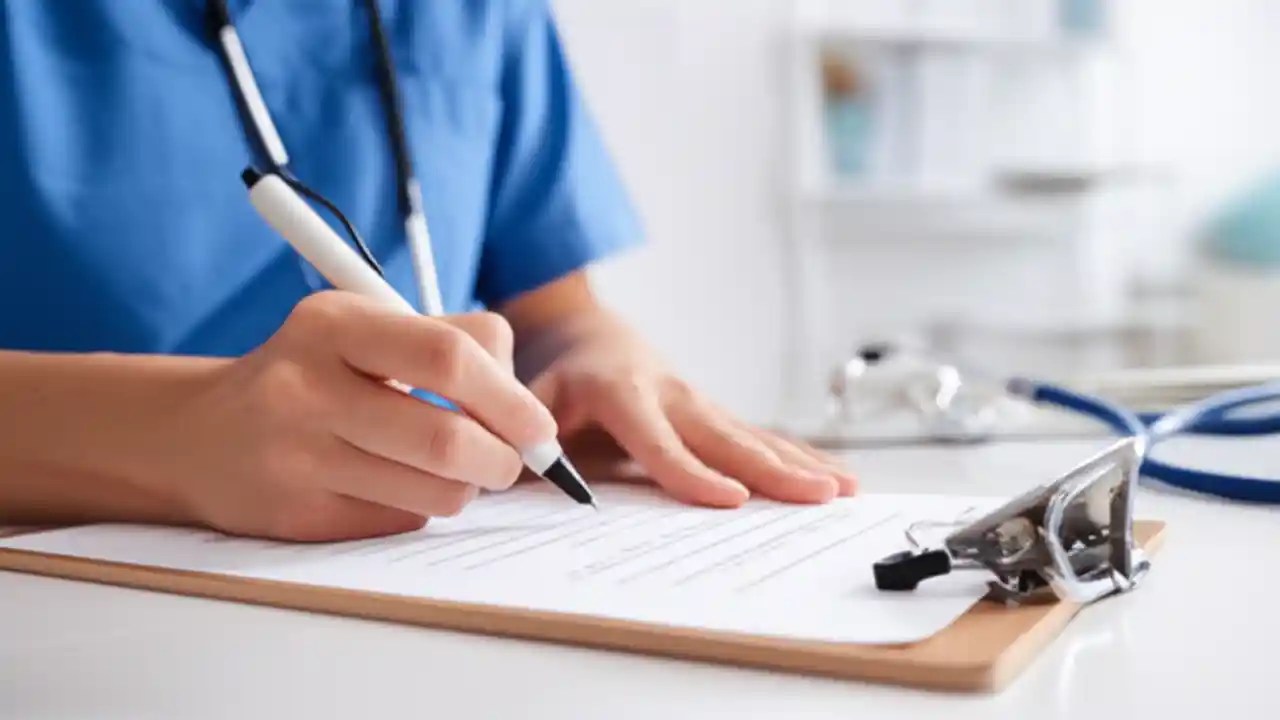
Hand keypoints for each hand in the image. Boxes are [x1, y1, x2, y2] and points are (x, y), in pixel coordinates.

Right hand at [149, 292, 555, 540]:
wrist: (198, 434)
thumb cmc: (311, 374)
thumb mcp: (364, 330)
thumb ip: (451, 344)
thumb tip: (528, 411)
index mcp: (333, 325)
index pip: (448, 356)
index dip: (510, 397)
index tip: (537, 426)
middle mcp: (306, 387)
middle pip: (447, 438)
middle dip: (503, 458)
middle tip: (511, 460)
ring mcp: (297, 457)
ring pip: (434, 493)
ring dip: (466, 488)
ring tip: (454, 470)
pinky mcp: (297, 516)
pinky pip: (401, 522)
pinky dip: (420, 508)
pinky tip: (394, 486)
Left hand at [523, 311, 856, 507]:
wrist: (592, 338)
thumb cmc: (559, 376)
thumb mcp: (532, 394)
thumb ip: (526, 431)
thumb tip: (506, 476)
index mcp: (621, 391)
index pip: (657, 438)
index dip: (690, 471)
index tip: (728, 499)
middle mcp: (673, 395)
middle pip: (726, 436)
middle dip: (772, 469)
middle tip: (816, 495)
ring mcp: (703, 405)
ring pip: (755, 437)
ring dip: (800, 464)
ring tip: (844, 491)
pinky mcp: (719, 417)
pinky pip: (763, 440)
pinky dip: (802, 459)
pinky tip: (841, 480)